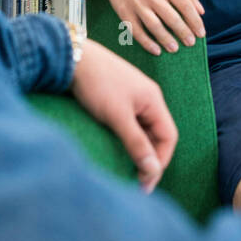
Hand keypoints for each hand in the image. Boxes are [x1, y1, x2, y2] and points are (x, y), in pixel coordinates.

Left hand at [70, 39, 177, 191]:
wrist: (72, 57)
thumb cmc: (97, 83)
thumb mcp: (117, 116)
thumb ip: (136, 143)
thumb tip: (153, 170)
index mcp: (153, 100)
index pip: (168, 137)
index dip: (160, 161)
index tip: (145, 182)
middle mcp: (147, 99)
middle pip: (157, 135)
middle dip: (150, 159)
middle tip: (137, 183)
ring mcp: (133, 98)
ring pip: (143, 130)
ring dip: (138, 150)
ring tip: (127, 170)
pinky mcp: (118, 99)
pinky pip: (130, 125)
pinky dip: (128, 140)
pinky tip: (117, 150)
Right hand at [93, 0, 205, 55]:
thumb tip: (201, 12)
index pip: (185, 4)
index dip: (195, 21)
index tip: (201, 33)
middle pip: (171, 17)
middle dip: (183, 32)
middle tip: (191, 43)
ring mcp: (136, 3)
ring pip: (154, 25)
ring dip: (166, 39)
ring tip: (175, 49)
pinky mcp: (124, 12)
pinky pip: (136, 30)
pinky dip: (146, 42)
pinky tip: (156, 51)